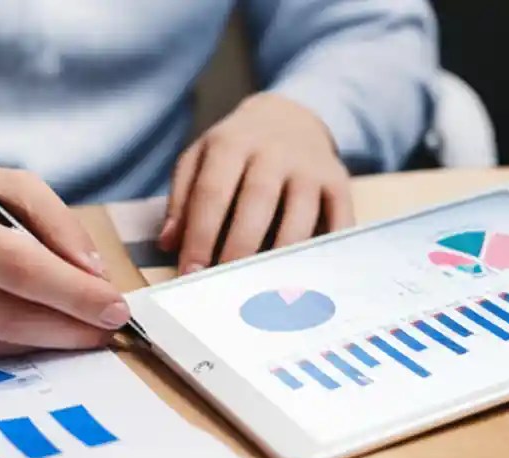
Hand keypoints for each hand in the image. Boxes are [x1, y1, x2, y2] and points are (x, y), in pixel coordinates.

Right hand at [0, 155, 129, 355]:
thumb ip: (52, 220)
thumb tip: (93, 275)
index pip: (17, 269)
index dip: (73, 293)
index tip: (116, 307)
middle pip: (11, 318)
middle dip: (72, 325)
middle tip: (112, 324)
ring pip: (1, 344)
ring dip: (53, 338)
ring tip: (87, 325)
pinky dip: (22, 341)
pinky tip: (45, 328)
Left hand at [159, 93, 354, 273]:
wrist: (289, 116)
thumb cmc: (237, 149)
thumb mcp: (201, 158)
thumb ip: (183, 197)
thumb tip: (170, 242)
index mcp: (232, 143)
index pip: (212, 192)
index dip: (200, 236)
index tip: (190, 272)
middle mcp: (273, 151)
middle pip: (257, 202)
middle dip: (239, 248)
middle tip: (226, 285)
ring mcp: (309, 166)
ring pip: (299, 216)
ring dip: (281, 255)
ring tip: (266, 289)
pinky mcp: (337, 180)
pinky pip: (338, 218)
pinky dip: (328, 249)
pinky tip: (313, 276)